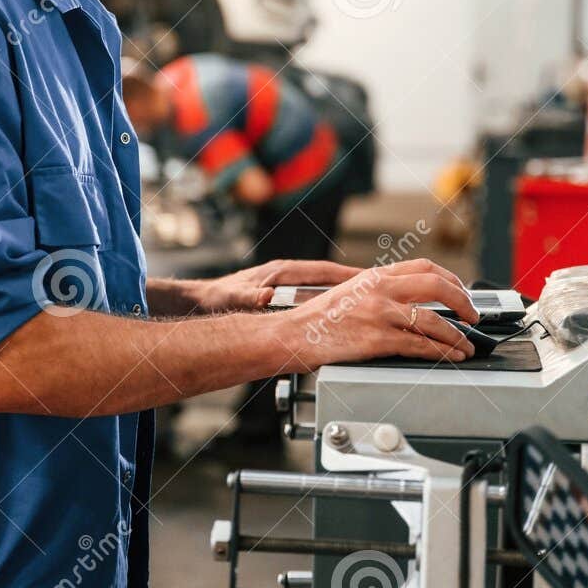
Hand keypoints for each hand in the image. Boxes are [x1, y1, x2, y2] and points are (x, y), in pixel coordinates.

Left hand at [198, 258, 361, 312]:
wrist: (204, 301)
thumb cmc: (217, 298)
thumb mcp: (233, 298)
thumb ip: (248, 298)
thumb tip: (264, 298)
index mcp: (281, 272)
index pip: (323, 271)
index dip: (348, 274)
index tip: (372, 278)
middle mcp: (287, 275)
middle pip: (330, 278)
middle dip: (356, 283)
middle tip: (384, 289)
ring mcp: (287, 284)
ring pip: (324, 289)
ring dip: (346, 294)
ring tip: (372, 302)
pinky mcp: (284, 295)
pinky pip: (314, 298)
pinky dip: (330, 304)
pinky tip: (343, 315)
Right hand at [275, 260, 480, 368]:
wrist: (294, 334)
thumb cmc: (319, 318)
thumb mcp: (351, 291)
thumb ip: (380, 290)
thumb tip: (410, 299)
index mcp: (375, 276)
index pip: (425, 267)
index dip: (452, 280)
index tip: (462, 293)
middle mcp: (380, 290)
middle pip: (437, 286)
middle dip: (463, 302)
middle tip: (473, 316)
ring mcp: (380, 314)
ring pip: (433, 320)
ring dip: (457, 335)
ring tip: (466, 346)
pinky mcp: (377, 339)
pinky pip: (419, 345)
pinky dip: (441, 351)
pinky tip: (450, 355)